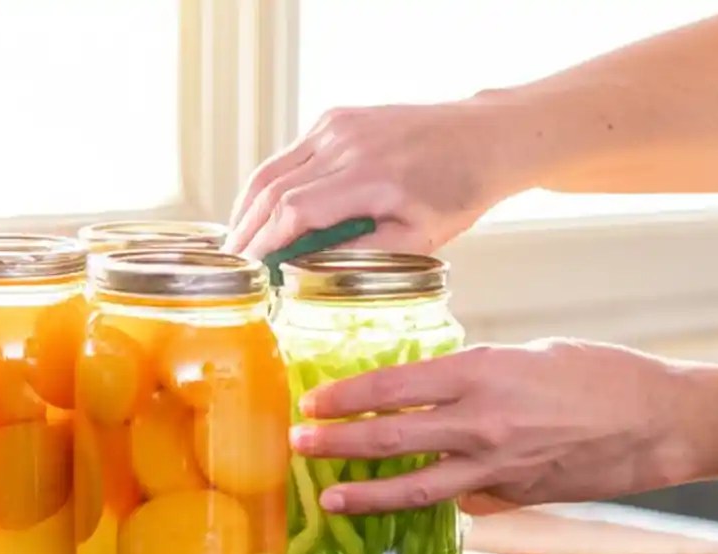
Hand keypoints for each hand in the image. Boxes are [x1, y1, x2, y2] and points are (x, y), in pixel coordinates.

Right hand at [222, 97, 533, 258]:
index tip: (251, 271)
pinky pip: (290, 155)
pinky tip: (265, 211)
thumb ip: (361, 253)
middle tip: (235, 264)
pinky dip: (271, 184)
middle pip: (273, 190)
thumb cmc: (457, 191)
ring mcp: (337, 126)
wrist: (482, 137)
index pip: (295, 211)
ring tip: (240, 241)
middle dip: (247, 230)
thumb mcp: (419, 238)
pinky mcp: (336, 118)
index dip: (266, 243)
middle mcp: (346, 144)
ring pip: (273, 169)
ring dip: (248, 207)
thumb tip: (309, 270)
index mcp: (369, 177)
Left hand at [292, 340, 706, 514]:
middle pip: (392, 439)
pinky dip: (429, 499)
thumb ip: (478, 377)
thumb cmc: (602, 374)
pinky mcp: (515, 495)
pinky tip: (403, 501)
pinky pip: (461, 498)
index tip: (314, 402)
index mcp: (483, 371)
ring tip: (331, 497)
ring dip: (367, 492)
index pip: (396, 387)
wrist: (663, 421)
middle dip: (338, 444)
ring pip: (417, 485)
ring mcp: (498, 466)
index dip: (348, 397)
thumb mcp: (530, 355)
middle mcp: (482, 422)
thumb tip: (438, 397)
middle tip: (299, 445)